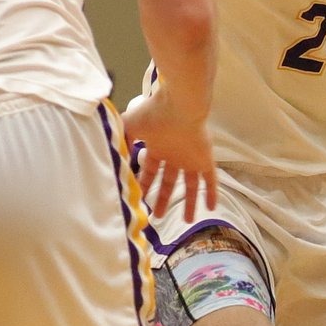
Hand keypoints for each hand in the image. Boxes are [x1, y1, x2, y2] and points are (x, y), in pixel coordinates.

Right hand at [122, 93, 218, 220]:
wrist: (178, 104)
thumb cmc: (153, 113)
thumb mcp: (129, 127)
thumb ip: (121, 141)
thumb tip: (113, 156)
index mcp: (158, 147)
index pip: (150, 171)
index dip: (145, 185)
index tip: (138, 199)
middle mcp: (175, 155)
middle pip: (169, 182)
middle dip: (163, 198)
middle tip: (156, 215)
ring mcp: (191, 158)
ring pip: (191, 184)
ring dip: (190, 202)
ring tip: (188, 220)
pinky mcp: (205, 159)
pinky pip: (211, 180)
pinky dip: (212, 193)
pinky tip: (212, 207)